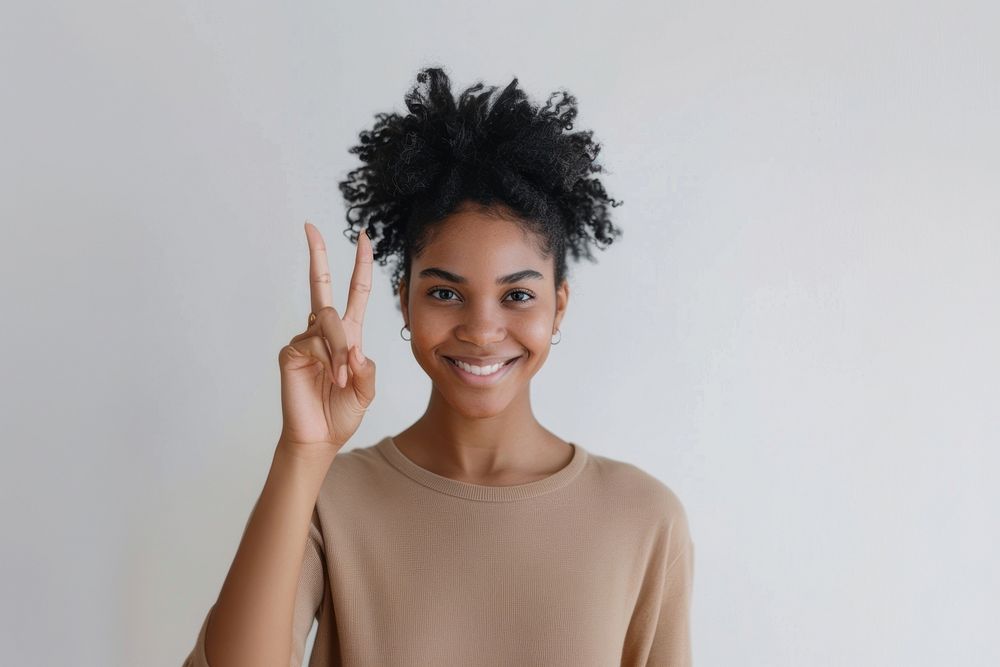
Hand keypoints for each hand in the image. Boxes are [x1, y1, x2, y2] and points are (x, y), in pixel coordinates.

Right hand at [276, 222, 375, 458]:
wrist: (321, 437)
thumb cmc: (342, 412)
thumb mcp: (366, 388)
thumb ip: (365, 365)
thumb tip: (352, 346)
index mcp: (348, 336)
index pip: (355, 293)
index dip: (360, 266)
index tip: (363, 238)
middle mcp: (325, 332)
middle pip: (321, 285)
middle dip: (318, 254)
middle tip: (310, 226)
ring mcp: (306, 340)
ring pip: (329, 322)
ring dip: (341, 351)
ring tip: (342, 379)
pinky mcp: (291, 352)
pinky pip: (316, 342)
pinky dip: (331, 359)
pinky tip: (331, 378)